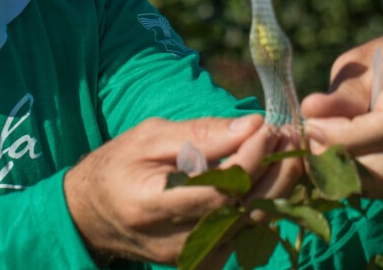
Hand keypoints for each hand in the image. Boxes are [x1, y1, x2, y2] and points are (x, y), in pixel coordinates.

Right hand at [64, 114, 302, 264]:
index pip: (217, 189)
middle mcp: (174, 241)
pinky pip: (247, 235)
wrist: (93, 214)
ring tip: (287, 150)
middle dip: (274, 171)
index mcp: (151, 206)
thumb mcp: (149, 137)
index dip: (249, 159)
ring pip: (252, 226)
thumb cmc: (118, 166)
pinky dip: (266, 204)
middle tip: (289, 135)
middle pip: (242, 211)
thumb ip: (200, 134)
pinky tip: (273, 176)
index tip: (268, 127)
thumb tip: (251, 125)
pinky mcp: (205, 262)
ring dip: (277, 187)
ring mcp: (191, 258)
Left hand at [300, 32, 382, 198]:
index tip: (311, 127)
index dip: (345, 135)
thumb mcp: (361, 64)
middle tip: (310, 143)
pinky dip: (360, 181)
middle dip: (341, 161)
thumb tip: (309, 110)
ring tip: (320, 150)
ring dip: (346, 175)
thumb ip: (340, 93)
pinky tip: (339, 159)